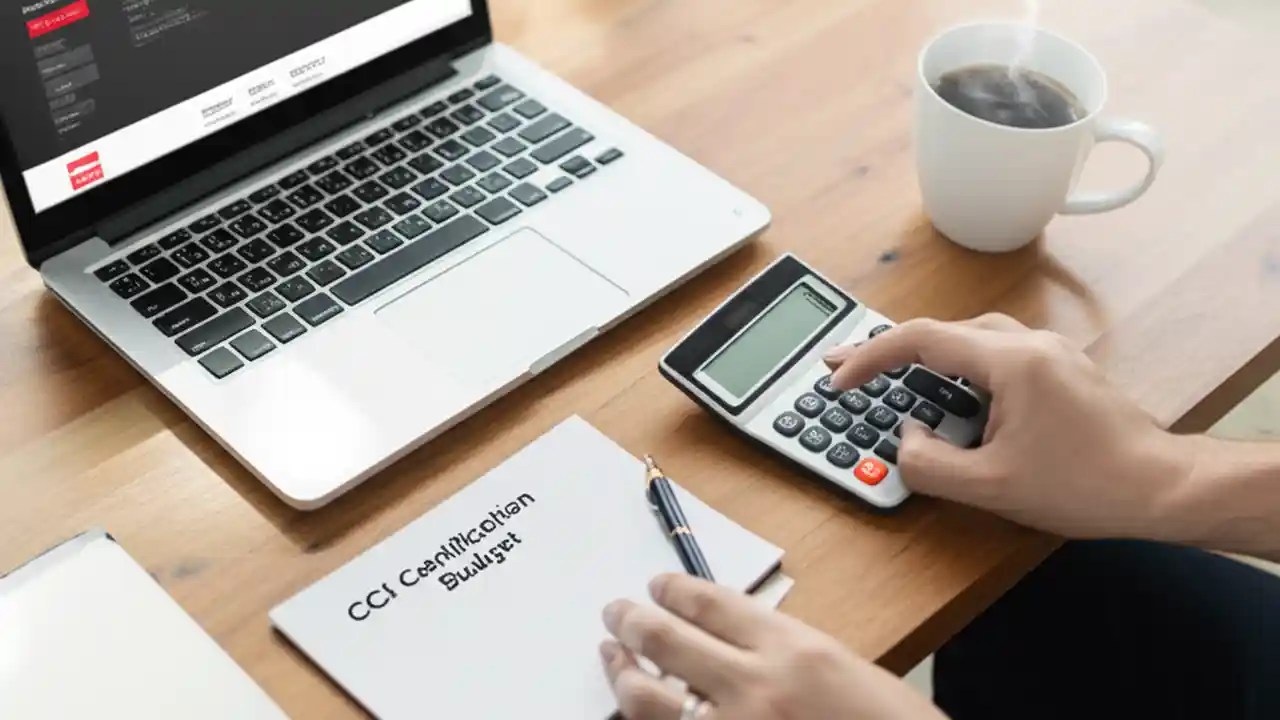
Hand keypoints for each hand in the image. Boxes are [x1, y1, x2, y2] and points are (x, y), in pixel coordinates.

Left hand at [599, 573, 946, 719]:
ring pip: (646, 697)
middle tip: (616, 612)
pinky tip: (635, 710)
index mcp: (792, 649)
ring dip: (621, 671)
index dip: (672, 590)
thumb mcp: (842, 671)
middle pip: (666, 639)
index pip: (708, 602)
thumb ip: (785, 653)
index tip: (657, 585)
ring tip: (612, 656)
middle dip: (631, 621)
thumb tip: (733, 643)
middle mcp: (755, 687)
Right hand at [824, 314, 1186, 538]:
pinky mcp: (1061, 372)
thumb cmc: (1088, 485)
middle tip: (849, 369)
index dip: (870, 357)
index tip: (839, 377)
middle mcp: (1030, 345)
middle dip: (890, 351)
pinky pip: (996, 357)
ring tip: (893, 381)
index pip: (921, 340)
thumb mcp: (991, 488)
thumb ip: (931, 464)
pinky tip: (953, 399)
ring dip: (928, 360)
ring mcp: (1050, 355)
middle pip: (943, 332)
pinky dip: (961, 371)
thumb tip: (907, 439)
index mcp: (1010, 362)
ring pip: (971, 341)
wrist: (1164, 488)